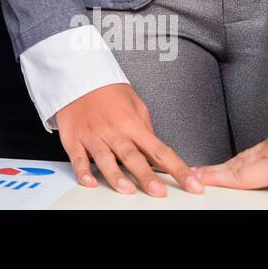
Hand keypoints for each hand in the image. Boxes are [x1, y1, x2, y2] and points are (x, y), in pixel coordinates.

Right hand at [54, 83, 200, 196]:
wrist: (78, 76)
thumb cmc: (108, 91)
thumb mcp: (135, 103)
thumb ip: (146, 128)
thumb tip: (156, 151)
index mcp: (133, 125)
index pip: (161, 150)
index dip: (179, 169)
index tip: (193, 185)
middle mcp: (114, 132)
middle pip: (133, 157)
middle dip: (146, 176)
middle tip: (159, 192)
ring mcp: (93, 136)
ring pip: (105, 159)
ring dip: (116, 175)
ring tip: (127, 189)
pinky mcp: (74, 140)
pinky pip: (78, 158)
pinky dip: (82, 171)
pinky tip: (89, 182)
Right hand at [195, 29, 267, 208]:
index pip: (243, 176)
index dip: (221, 182)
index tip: (198, 183)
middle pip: (237, 167)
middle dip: (214, 174)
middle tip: (193, 177)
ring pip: (243, 157)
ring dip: (224, 166)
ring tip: (210, 170)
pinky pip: (253, 150)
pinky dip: (240, 157)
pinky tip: (246, 158)